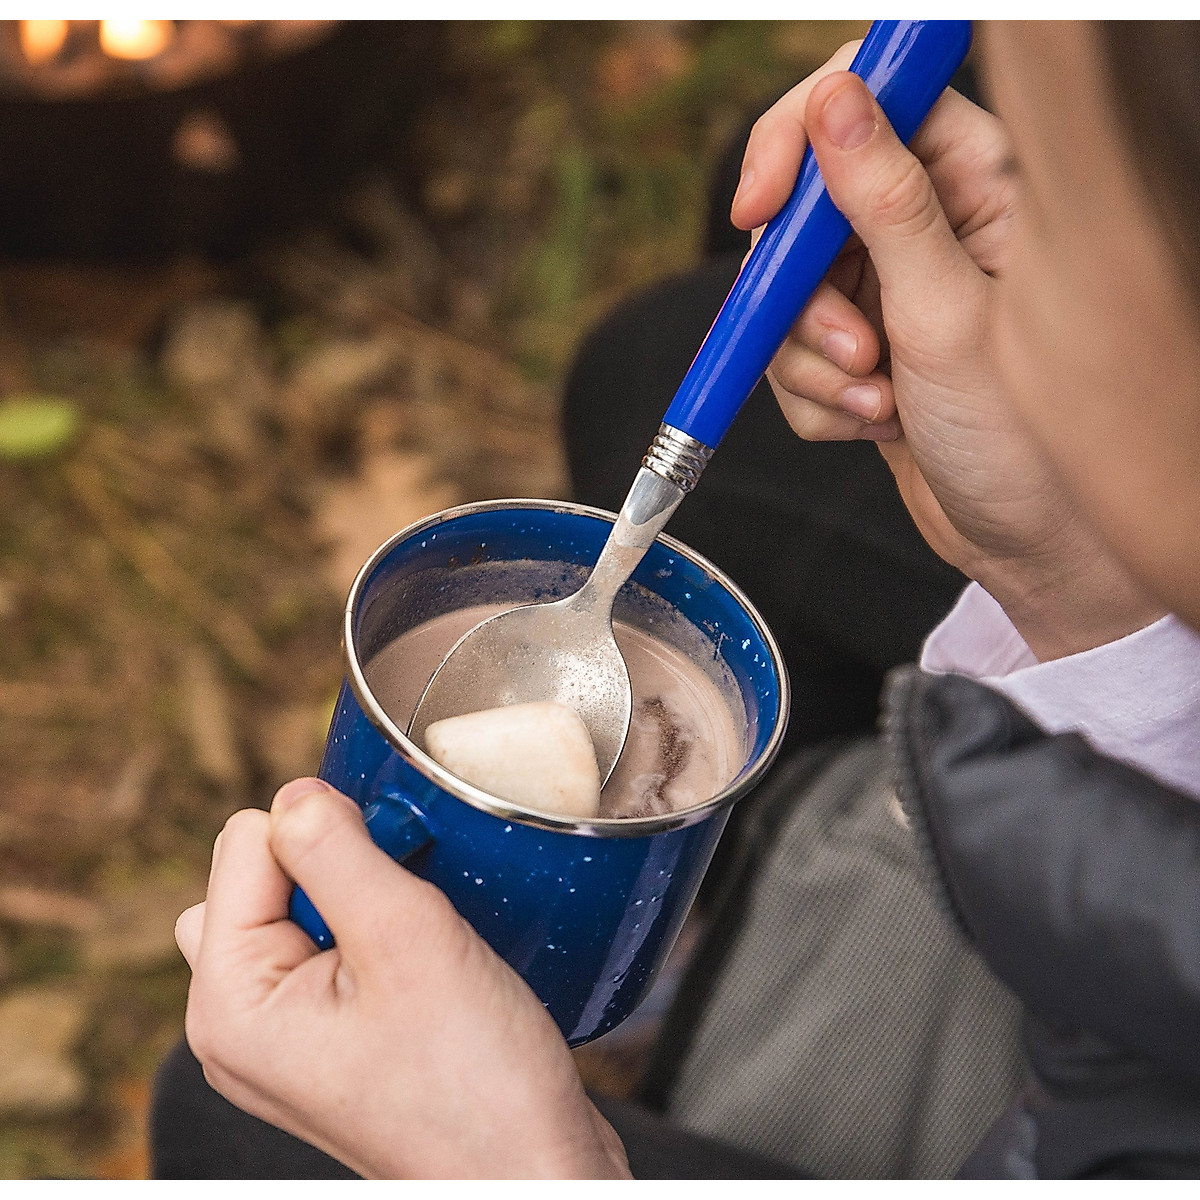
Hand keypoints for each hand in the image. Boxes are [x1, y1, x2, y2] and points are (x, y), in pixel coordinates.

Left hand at [176, 778, 630, 1179]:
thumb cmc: (474, 1086)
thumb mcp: (404, 943)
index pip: (245, 844)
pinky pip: (325, 945)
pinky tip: (424, 954)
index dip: (325, 831)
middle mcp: (241, 1022)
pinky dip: (370, 925)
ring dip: (352, 891)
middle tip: (400, 903)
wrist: (532, 1173)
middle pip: (256, 872)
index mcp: (231, 1002)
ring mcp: (284, 1036)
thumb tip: (296, 791)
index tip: (395, 865)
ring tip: (413, 932)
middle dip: (329, 860)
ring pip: (292, 904)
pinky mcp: (328, 1038)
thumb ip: (336, 852)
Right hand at [733, 47, 1163, 658]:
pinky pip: (791, 354)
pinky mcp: (860, 348)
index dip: (796, 140)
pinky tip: (874, 427)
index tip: (758, 210)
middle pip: (806, 209)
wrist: (1027, 542)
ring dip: (812, 362)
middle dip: (805, 297)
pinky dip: (816, 400)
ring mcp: (889, 289)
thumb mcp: (946, 315)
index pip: (866, 99)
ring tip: (878, 405)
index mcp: (976, 181)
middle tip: (855, 352)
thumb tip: (833, 101)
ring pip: (786, 293)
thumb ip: (886, 204)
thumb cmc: (1022, 435)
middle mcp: (927, 224)